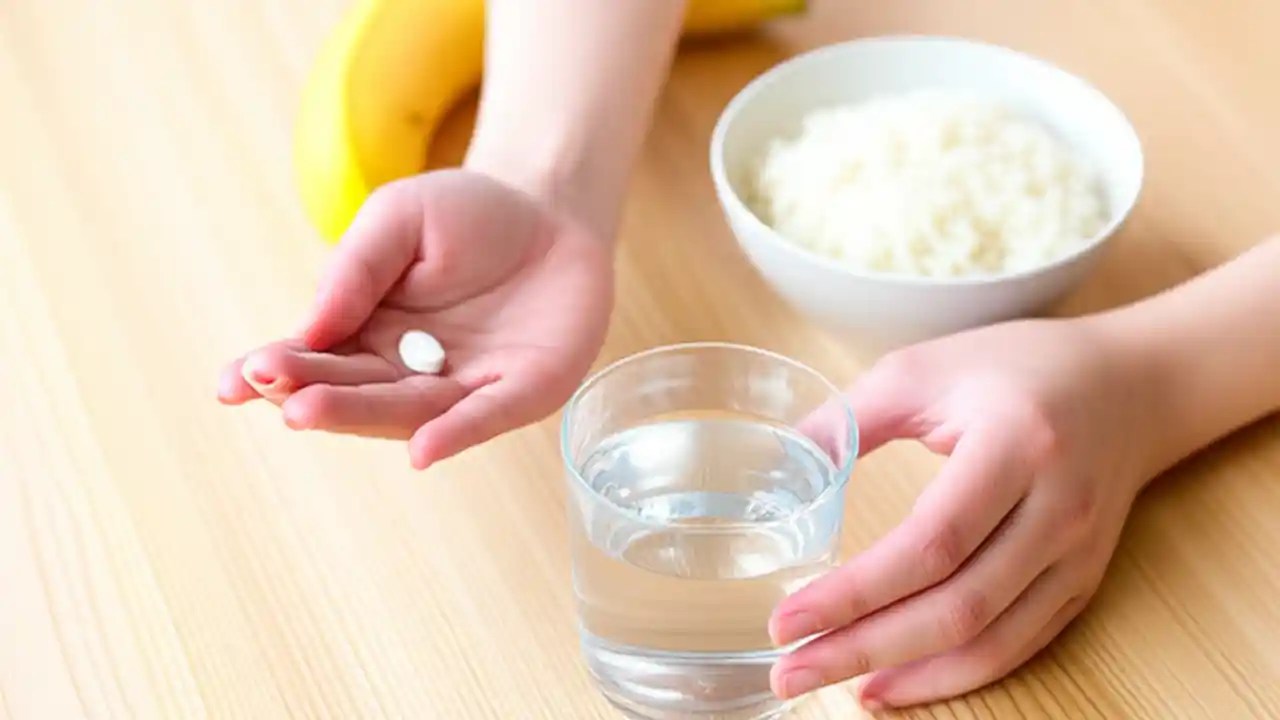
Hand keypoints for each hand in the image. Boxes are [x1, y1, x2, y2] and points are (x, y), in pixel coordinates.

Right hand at [218, 169, 612, 467]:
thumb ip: (356, 270)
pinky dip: (455, 433)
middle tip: (276, 394)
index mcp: (367, 333)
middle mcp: (409, 371)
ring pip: (408, 412)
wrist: (552, 208)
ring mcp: (464, 387)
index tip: (232, 380)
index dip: (274, 371)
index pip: (314, 360)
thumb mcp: (399, 218)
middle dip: (313, 395)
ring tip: (310, 412)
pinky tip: (422, 449)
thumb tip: (305, 330)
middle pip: (355, 392)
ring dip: (361, 416)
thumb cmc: (467, 214)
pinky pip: (485, 417)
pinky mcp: (521, 392)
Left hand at [769, 319, 1158, 708]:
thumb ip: (850, 417)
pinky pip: (1017, 646)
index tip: (788, 618)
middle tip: (788, 670)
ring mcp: (1075, 556)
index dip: (855, 592)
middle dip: (863, 648)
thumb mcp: (925, 368)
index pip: (930, 543)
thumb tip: (777, 464)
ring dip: (904, 675)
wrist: (1133, 385)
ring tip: (827, 683)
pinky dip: (955, 675)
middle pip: (956, 607)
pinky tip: (895, 683)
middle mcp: (1055, 511)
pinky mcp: (1080, 582)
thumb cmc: (1018, 368)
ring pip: (988, 640)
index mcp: (1015, 446)